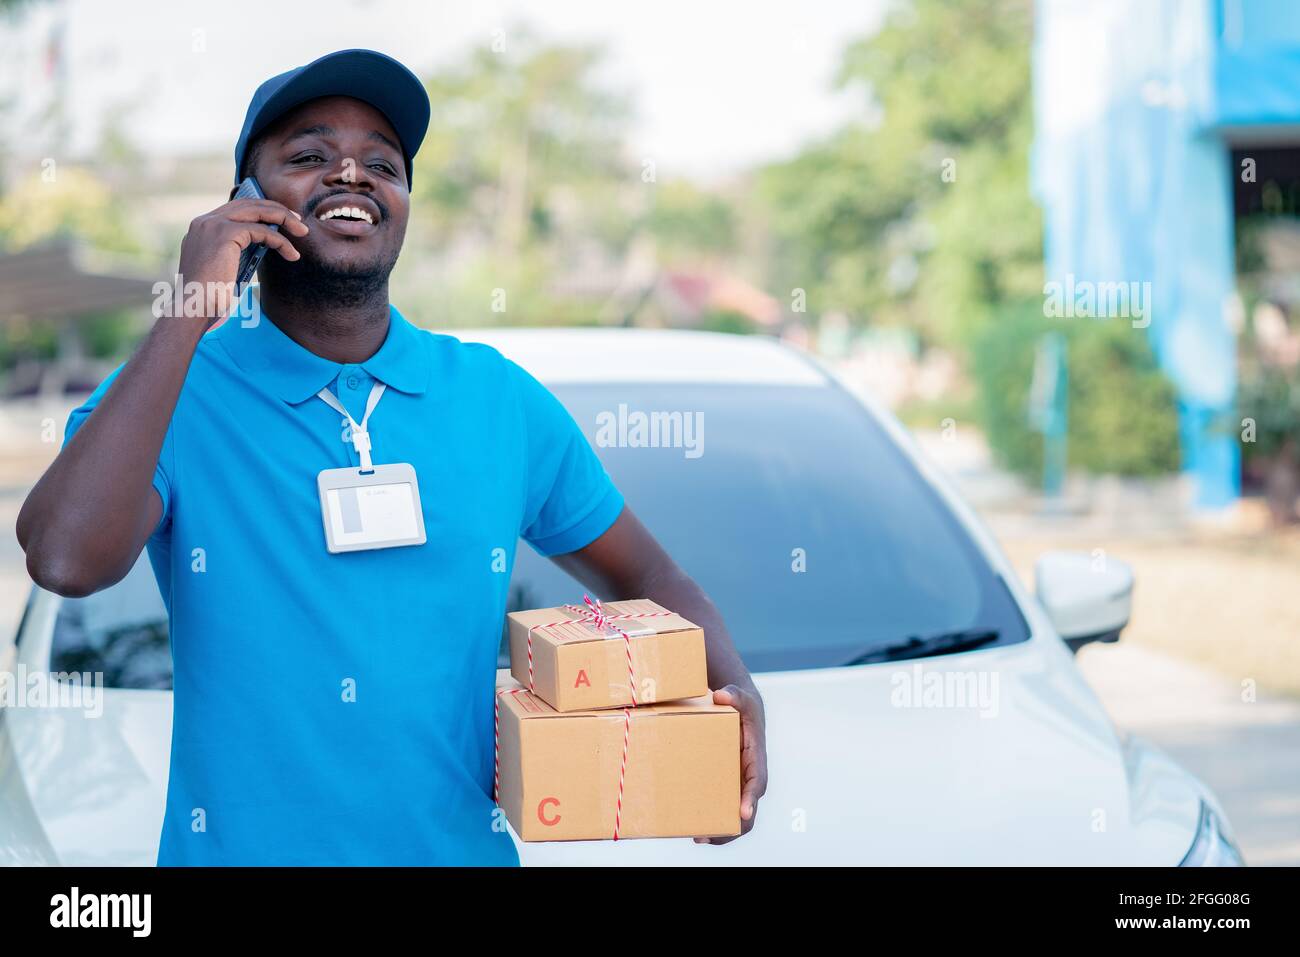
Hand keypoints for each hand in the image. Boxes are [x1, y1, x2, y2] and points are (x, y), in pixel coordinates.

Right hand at [171, 198, 309, 322]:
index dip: (262, 210)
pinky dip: (280, 241)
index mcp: (202, 227)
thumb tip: (261, 243)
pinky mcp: (225, 233)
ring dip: (283, 218)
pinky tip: (291, 253)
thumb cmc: (209, 296)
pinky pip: (261, 231)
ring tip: (302, 231)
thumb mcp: (222, 266)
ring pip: (256, 211)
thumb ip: (234, 250)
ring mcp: (213, 225)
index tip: (282, 220)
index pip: (237, 208)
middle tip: (298, 221)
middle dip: (276, 209)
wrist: (193, 307)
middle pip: (248, 203)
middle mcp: (205, 221)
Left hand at [696, 683, 766, 844]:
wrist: (738, 707)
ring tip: (700, 837)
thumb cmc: (741, 704)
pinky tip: (697, 830)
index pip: (758, 782)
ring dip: (723, 831)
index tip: (744, 813)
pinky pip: (724, 807)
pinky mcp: (726, 783)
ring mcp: (739, 782)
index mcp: (756, 757)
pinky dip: (714, 821)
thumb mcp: (740, 697)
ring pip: (738, 816)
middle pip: (750, 809)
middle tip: (711, 835)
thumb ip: (734, 695)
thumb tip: (722, 695)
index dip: (751, 798)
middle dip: (735, 826)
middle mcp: (750, 775)